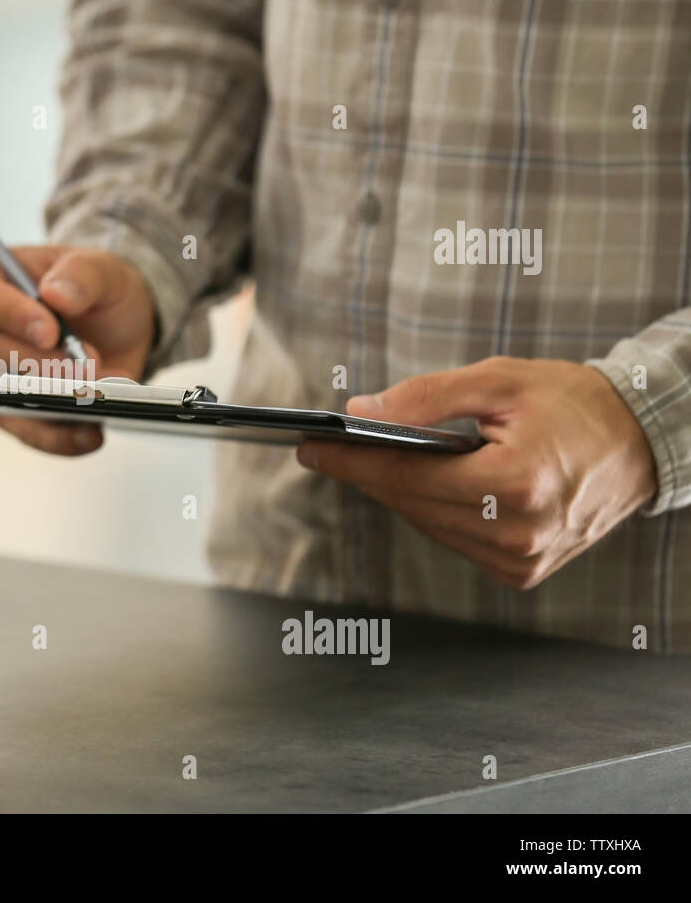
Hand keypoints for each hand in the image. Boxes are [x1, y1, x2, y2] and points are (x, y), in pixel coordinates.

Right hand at [0, 245, 155, 454]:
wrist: (116, 325)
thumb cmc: (95, 289)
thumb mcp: (102, 269)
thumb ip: (81, 274)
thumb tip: (56, 295)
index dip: (9, 315)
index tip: (49, 332)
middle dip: (39, 364)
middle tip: (87, 371)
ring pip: (1, 394)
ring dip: (50, 402)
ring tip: (95, 402)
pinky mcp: (9, 408)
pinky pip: (23, 427)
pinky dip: (57, 436)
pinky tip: (89, 433)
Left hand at [295, 357, 658, 589]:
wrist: (642, 442)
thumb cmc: (575, 404)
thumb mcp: (500, 381)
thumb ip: (427, 397)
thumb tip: (360, 411)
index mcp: (515, 486)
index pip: (407, 475)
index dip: (352, 460)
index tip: (309, 447)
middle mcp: (517, 535)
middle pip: (411, 504)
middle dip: (367, 473)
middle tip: (326, 448)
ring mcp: (521, 561)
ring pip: (428, 525)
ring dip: (397, 493)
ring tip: (365, 460)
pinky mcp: (522, 572)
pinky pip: (454, 539)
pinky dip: (431, 511)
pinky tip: (419, 483)